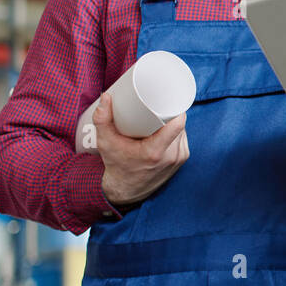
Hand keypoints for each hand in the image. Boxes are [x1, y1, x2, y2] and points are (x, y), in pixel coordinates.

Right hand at [96, 91, 189, 206]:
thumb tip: (106, 95)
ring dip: (174, 122)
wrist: (125, 190)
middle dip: (171, 112)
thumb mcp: (105, 142)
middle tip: (159, 103)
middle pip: (179, 124)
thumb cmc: (115, 164)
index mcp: (155, 151)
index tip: (169, 98)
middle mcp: (171, 156)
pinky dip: (176, 132)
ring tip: (162, 114)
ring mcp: (178, 159)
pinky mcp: (182, 160)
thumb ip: (102, 119)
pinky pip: (183, 139)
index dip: (177, 109)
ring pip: (182, 131)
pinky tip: (168, 127)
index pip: (177, 125)